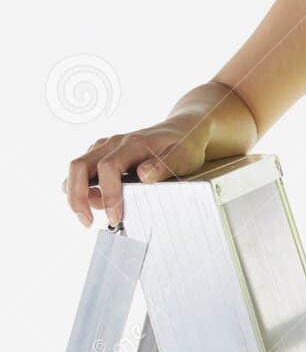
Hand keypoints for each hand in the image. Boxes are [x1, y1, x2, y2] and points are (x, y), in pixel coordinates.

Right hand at [63, 117, 210, 227]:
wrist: (181, 129)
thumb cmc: (183, 146)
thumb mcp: (183, 157)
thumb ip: (164, 166)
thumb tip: (144, 175)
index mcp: (134, 144)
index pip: (109, 167)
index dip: (109, 194)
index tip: (115, 217)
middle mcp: (114, 143)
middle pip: (79, 166)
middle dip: (77, 197)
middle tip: (88, 222)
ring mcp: (105, 146)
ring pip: (76, 168)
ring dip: (76, 194)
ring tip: (92, 216)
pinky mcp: (101, 153)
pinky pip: (82, 170)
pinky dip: (81, 189)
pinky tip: (96, 203)